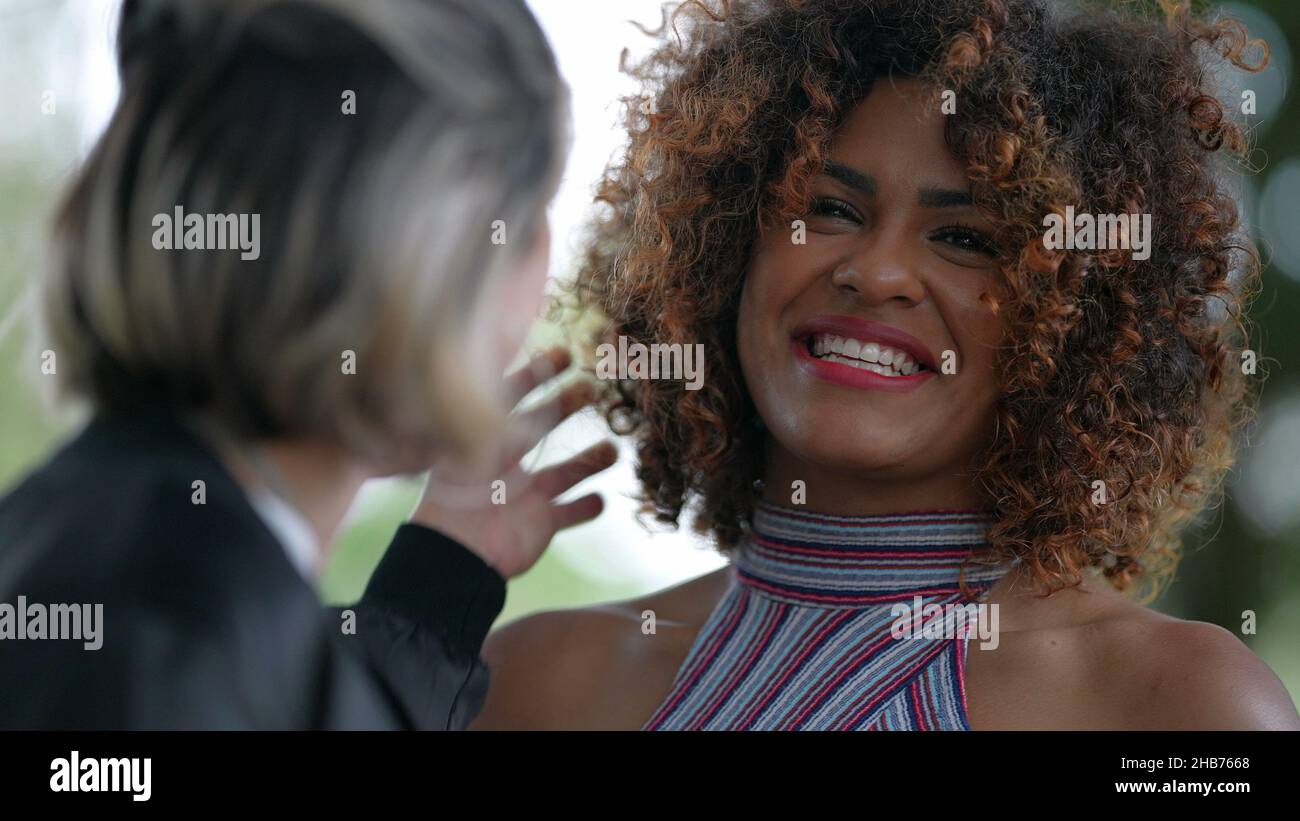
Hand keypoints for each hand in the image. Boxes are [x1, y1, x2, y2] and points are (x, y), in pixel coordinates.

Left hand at [409, 347, 616, 578]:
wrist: (454, 555)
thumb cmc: (453, 502)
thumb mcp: (465, 450)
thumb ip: (485, 416)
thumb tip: (492, 367)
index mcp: (488, 442)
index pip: (513, 398)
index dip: (537, 374)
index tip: (562, 355)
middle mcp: (511, 464)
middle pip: (545, 427)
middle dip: (567, 405)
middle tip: (592, 388)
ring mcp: (530, 494)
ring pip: (568, 470)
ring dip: (591, 459)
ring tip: (611, 451)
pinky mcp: (543, 524)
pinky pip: (571, 513)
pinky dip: (587, 507)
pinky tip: (600, 499)